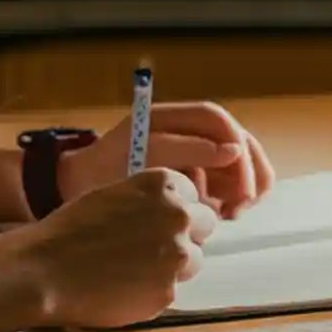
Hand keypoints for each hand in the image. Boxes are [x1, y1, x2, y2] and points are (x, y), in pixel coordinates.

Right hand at [4, 168, 216, 328]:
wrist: (44, 270)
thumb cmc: (71, 229)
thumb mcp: (115, 194)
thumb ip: (151, 201)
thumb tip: (175, 213)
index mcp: (165, 185)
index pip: (194, 196)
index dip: (176, 210)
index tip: (157, 221)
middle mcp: (179, 216)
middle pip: (204, 226)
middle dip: (184, 235)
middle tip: (150, 247)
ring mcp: (177, 256)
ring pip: (193, 261)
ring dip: (173, 265)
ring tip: (133, 269)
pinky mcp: (168, 292)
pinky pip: (171, 290)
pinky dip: (153, 291)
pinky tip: (124, 288)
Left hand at [59, 101, 275, 218]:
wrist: (83, 191)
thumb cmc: (104, 170)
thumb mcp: (140, 156)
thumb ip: (185, 149)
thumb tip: (232, 150)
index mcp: (171, 117)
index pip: (216, 120)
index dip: (234, 145)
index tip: (238, 178)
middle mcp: (190, 132)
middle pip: (238, 140)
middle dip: (248, 171)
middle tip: (242, 203)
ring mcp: (197, 155)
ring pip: (242, 163)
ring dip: (247, 186)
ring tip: (234, 212)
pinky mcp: (201, 178)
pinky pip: (231, 183)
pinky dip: (237, 198)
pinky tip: (227, 214)